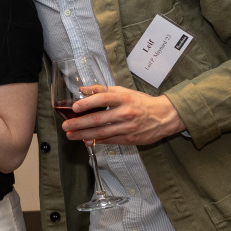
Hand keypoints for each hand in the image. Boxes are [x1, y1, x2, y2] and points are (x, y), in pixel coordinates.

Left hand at [64, 84, 184, 145]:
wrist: (164, 116)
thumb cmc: (142, 102)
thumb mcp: (124, 91)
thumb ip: (103, 90)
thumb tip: (83, 89)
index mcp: (124, 98)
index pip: (103, 99)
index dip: (87, 103)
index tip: (74, 107)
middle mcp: (125, 113)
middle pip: (98, 119)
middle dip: (79, 123)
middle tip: (66, 126)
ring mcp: (127, 127)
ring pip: (101, 132)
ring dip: (83, 134)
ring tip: (70, 135)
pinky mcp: (129, 139)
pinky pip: (109, 140)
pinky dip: (96, 140)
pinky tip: (85, 140)